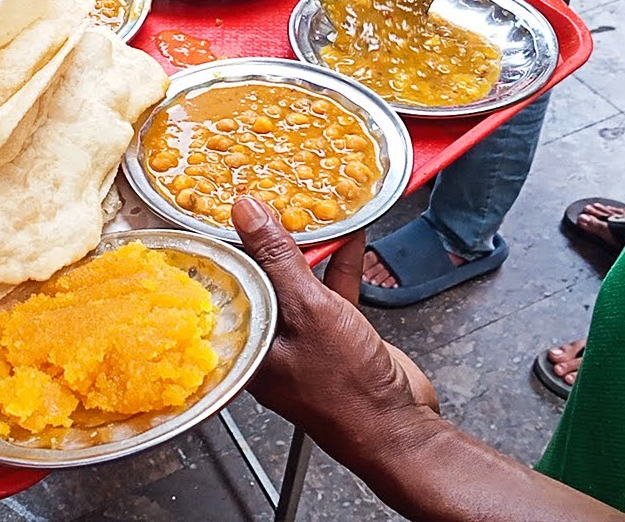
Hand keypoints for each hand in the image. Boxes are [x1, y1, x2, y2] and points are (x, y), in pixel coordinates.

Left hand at [233, 198, 437, 459]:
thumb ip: (277, 259)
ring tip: (309, 208)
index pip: (226, 278)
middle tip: (270, 196)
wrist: (398, 427)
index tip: (228, 203)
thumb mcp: (308, 310)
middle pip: (260, 275)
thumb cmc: (345, 388)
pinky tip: (348, 235)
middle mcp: (266, 338)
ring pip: (297, 279)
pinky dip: (338, 263)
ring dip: (308, 246)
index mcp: (245, 339)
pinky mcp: (334, 335)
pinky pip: (329, 290)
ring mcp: (301, 337)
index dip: (227, 239)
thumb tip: (247, 213)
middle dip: (268, 237)